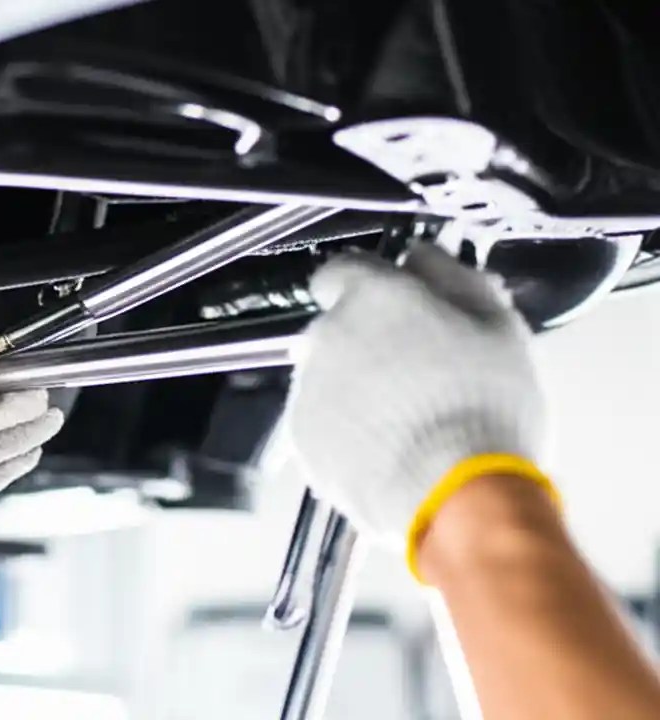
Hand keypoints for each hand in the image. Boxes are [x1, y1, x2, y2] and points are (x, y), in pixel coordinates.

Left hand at [283, 244, 553, 575]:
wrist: (456, 495)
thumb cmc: (485, 409)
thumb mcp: (499, 327)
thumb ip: (454, 277)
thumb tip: (425, 255)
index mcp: (371, 297)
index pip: (343, 270)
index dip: (369, 286)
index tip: (396, 307)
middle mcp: (326, 335)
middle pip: (337, 325)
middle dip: (368, 341)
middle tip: (421, 371)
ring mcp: (309, 388)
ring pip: (328, 374)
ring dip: (357, 386)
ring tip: (410, 418)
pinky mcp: (303, 437)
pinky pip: (322, 420)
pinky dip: (346, 427)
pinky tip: (390, 445)